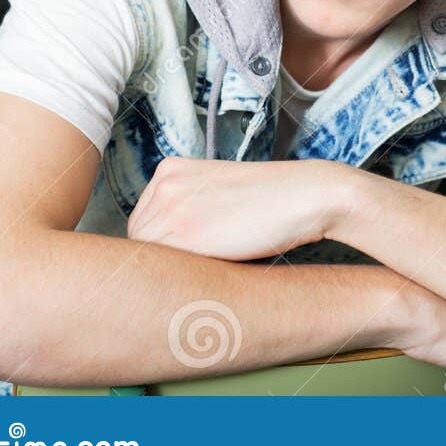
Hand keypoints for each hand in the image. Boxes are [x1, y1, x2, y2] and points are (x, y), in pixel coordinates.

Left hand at [127, 157, 354, 260]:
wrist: (304, 196)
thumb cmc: (270, 201)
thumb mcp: (217, 193)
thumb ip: (186, 210)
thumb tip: (161, 255)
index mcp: (170, 168)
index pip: (145, 220)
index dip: (167, 244)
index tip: (194, 254)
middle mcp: (162, 184)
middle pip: (141, 238)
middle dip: (167, 255)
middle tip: (204, 264)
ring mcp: (169, 207)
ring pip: (147, 256)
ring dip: (174, 267)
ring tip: (213, 265)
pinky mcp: (181, 233)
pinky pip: (162, 268)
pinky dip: (183, 276)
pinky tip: (213, 269)